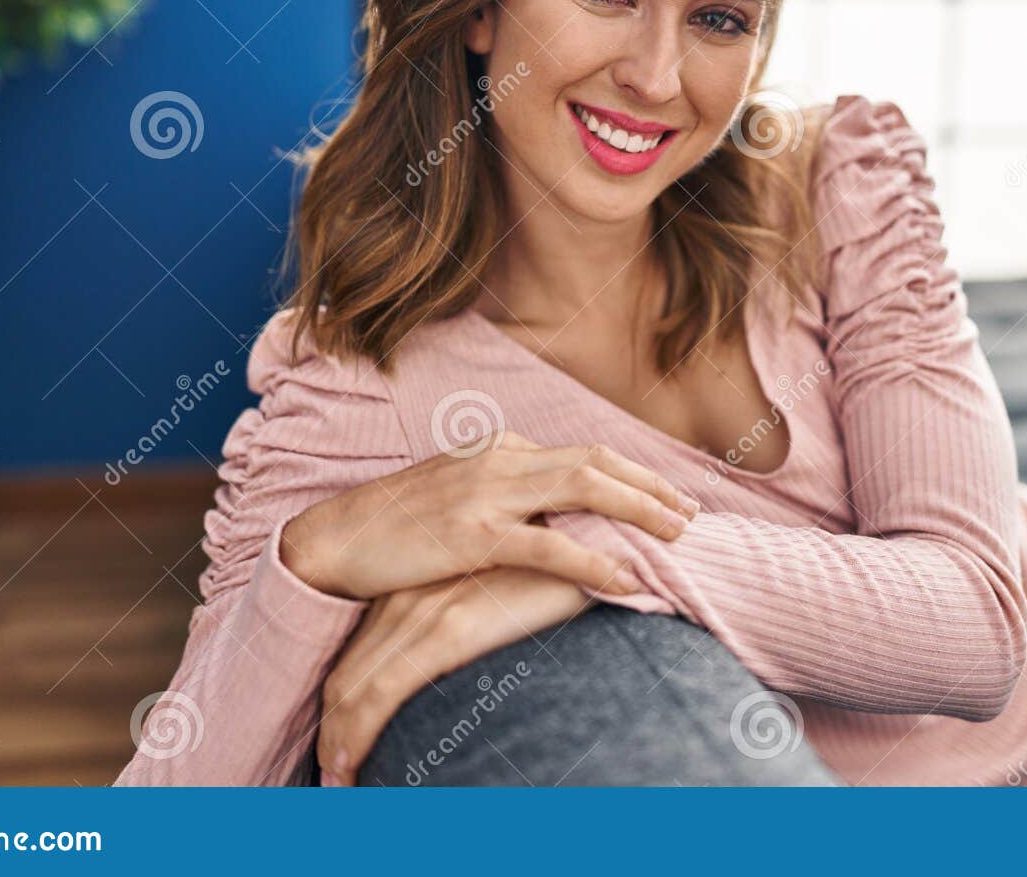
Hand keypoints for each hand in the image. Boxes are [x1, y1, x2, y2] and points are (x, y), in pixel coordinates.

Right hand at [281, 431, 696, 599]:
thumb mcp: (459, 498)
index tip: (672, 496)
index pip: (584, 455)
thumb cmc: (395, 527)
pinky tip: (624, 578)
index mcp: (500, 448)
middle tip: (694, 514)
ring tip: (678, 536)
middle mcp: (500, 460)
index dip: (634, 474)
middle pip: (596, 464)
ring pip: (584, 492)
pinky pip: (548, 548)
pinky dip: (593, 562)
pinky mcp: (472, 535)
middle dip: (652, 487)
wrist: (332, 540)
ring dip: (639, 511)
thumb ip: (507, 498)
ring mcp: (486, 494)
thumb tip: (552, 517)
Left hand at [316, 567, 590, 784]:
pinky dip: (358, 732)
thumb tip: (467, 681)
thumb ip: (473, 634)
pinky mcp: (452, 626)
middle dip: (333, 732)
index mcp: (415, 592)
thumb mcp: (500, 606)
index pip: (357, 658)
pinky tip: (350, 768)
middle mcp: (408, 596)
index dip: (342, 706)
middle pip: (345, 676)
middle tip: (330, 780)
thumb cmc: (555, 584)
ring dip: (340, 742)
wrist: (598, 547)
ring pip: (354, 687)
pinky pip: (385, 690)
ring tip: (337, 787)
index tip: (339, 752)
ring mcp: (426, 609)